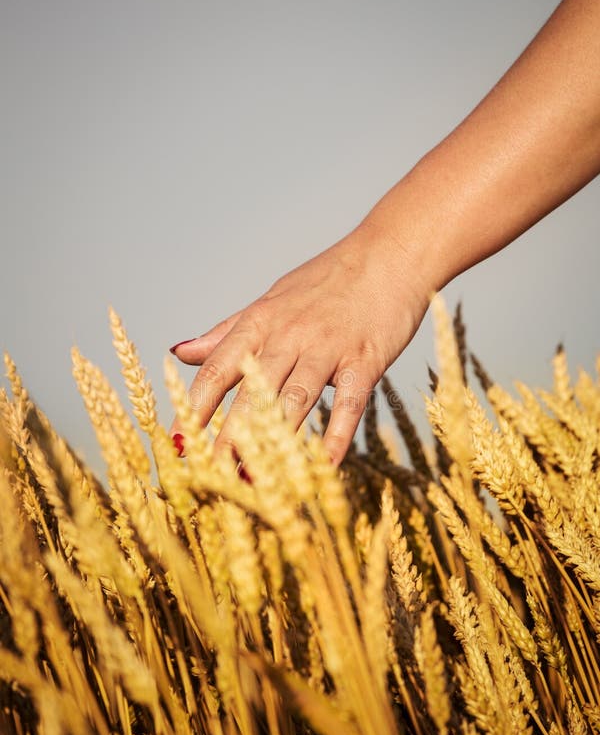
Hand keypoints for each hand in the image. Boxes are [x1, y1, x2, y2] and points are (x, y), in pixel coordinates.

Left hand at [169, 220, 429, 465]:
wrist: (391, 253)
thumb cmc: (327, 281)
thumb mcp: (270, 301)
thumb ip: (226, 332)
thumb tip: (178, 352)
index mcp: (260, 323)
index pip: (216, 371)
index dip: (193, 408)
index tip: (174, 443)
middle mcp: (288, 336)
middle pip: (250, 394)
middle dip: (226, 438)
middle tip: (207, 476)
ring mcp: (327, 347)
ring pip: (294, 400)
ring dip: (273, 443)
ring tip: (254, 481)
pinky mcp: (365, 359)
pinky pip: (349, 402)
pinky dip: (336, 435)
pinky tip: (324, 466)